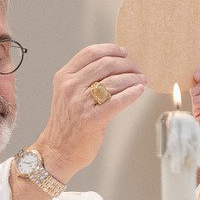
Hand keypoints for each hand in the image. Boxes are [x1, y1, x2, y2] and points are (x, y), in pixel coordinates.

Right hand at [34, 44, 146, 181]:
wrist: (58, 150)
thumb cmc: (67, 123)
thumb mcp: (67, 93)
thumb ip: (83, 78)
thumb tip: (113, 65)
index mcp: (64, 77)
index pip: (90, 53)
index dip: (111, 49)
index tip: (124, 52)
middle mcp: (71, 87)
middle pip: (105, 64)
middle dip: (126, 64)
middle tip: (136, 68)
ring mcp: (81, 103)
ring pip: (114, 81)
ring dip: (133, 78)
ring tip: (141, 80)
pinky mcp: (93, 119)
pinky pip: (118, 101)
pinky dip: (132, 93)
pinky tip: (139, 91)